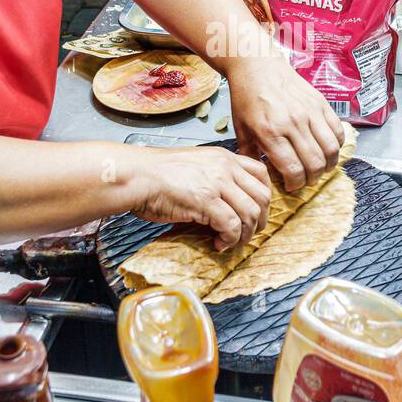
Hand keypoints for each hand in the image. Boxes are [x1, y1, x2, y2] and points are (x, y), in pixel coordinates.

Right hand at [130, 145, 271, 249]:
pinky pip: (232, 225)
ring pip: (251, 213)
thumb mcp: (194, 165)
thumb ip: (214, 177)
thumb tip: (226, 203)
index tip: (258, 211)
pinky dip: (229, 240)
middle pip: (262, 196)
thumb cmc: (157, 174)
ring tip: (231, 242)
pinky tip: (218, 244)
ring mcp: (217, 183)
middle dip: (260, 220)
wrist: (137, 175)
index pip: (260, 173)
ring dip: (245, 234)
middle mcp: (225, 167)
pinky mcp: (206, 201)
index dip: (264, 196)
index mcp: (223, 157)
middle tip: (250, 233)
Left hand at [227, 56, 344, 192]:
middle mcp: (293, 123)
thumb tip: (260, 178)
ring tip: (319, 169)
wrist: (256, 66)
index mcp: (270, 132)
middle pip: (314, 164)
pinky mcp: (320, 103)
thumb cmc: (246, 98)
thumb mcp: (240, 130)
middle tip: (305, 181)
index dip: (295, 185)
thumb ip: (250, 156)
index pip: (293, 170)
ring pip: (331, 150)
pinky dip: (336, 146)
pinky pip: (337, 131)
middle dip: (312, 179)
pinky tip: (327, 150)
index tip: (291, 187)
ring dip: (328, 166)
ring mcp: (309, 112)